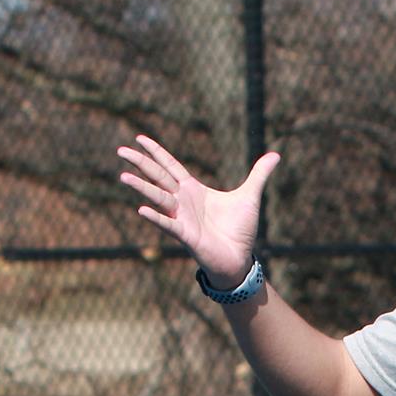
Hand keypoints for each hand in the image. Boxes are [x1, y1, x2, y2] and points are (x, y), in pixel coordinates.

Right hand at [117, 134, 278, 286]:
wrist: (239, 258)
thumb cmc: (240, 230)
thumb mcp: (250, 196)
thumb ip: (259, 174)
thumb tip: (276, 155)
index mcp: (193, 190)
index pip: (170, 166)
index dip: (156, 152)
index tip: (139, 137)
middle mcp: (182, 201)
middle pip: (157, 177)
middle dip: (140, 163)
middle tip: (120, 150)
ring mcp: (181, 217)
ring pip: (158, 197)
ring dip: (141, 187)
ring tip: (123, 176)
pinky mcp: (185, 235)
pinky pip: (168, 224)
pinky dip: (156, 218)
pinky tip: (141, 209)